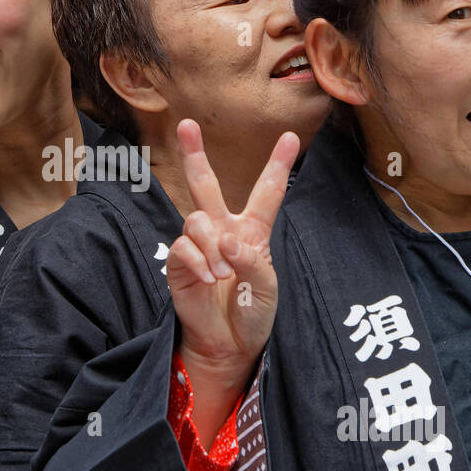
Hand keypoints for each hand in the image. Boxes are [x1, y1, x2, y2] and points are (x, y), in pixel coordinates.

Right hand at [166, 120, 298, 391]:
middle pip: (205, 185)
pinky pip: (185, 246)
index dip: (277, 165)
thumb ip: (251, 260)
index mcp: (252, 232)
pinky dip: (200, 262)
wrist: (228, 346)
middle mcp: (222, 231)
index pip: (266, 193)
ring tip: (223, 274)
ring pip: (195, 218)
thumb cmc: (254, 314)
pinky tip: (210, 280)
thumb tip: (225, 240)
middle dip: (194, 155)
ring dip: (212, 245)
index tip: (290, 137)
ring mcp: (198, 246)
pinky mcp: (179, 263)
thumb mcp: (267, 287)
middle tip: (186, 124)